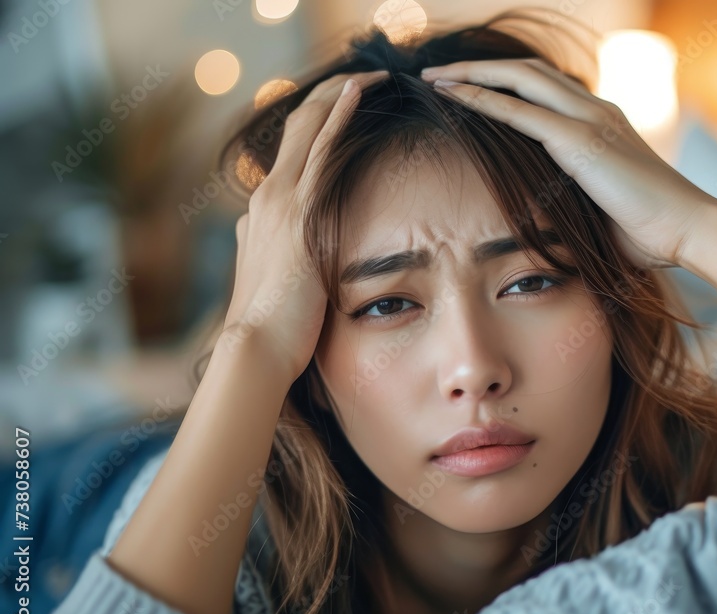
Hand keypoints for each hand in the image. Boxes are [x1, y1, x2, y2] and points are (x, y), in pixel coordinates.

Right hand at [223, 70, 389, 384]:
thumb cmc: (272, 327)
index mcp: (263, 211)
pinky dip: (339, 115)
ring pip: (309, 126)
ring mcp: (282, 199)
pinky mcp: (301, 211)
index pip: (292, 152)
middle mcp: (268, 195)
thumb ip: (280, 256)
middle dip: (329, 96)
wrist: (256, 344)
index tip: (342, 109)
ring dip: (339, 94)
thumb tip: (285, 248)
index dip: (316, 124)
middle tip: (361, 78)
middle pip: (298, 126)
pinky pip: (322, 149)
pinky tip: (359, 91)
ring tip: (369, 75)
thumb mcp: (276, 284)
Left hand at [419, 58, 716, 268]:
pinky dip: (482, 99)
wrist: (688, 229)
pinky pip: (519, 111)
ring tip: (433, 79)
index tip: (469, 90)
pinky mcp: (579, 139)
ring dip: (471, 75)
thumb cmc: (652, 231)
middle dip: (478, 68)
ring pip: (518, 79)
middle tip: (437, 76)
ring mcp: (588, 119)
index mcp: (601, 123)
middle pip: (526, 71)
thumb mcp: (606, 208)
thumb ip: (579, 201)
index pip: (546, 88)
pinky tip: (452, 95)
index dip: (506, 83)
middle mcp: (594, 110)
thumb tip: (552, 226)